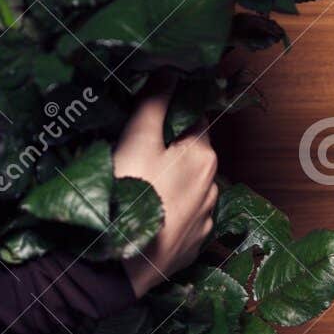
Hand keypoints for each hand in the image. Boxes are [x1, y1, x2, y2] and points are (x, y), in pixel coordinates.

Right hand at [112, 73, 218, 299]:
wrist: (120, 264)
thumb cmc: (128, 195)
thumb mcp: (136, 140)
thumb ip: (155, 103)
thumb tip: (171, 70)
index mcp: (203, 155)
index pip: (196, 118)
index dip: (173, 113)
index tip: (149, 117)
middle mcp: (213, 185)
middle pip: (194, 153)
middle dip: (172, 148)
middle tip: (137, 152)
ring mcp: (205, 218)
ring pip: (190, 186)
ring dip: (173, 180)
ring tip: (140, 186)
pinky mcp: (194, 245)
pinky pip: (185, 217)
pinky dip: (171, 210)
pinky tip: (149, 213)